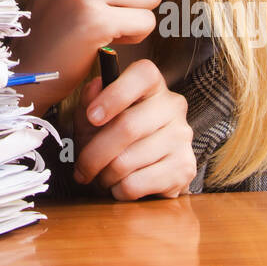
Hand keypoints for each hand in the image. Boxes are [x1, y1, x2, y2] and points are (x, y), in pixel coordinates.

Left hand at [72, 59, 196, 198]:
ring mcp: (182, 138)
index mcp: (152, 85)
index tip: (92, 116)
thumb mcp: (95, 115)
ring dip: (104, 175)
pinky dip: (118, 190)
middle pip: (128, 127)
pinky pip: (136, 184)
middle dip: (94, 153)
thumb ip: (89, 100)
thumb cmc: (115, 136)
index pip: (143, 75)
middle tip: (82, 167)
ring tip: (102, 176)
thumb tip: (95, 87)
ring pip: (127, 161)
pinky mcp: (183, 168)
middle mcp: (173, 106)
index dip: (114, 95)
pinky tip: (120, 185)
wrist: (146, 169)